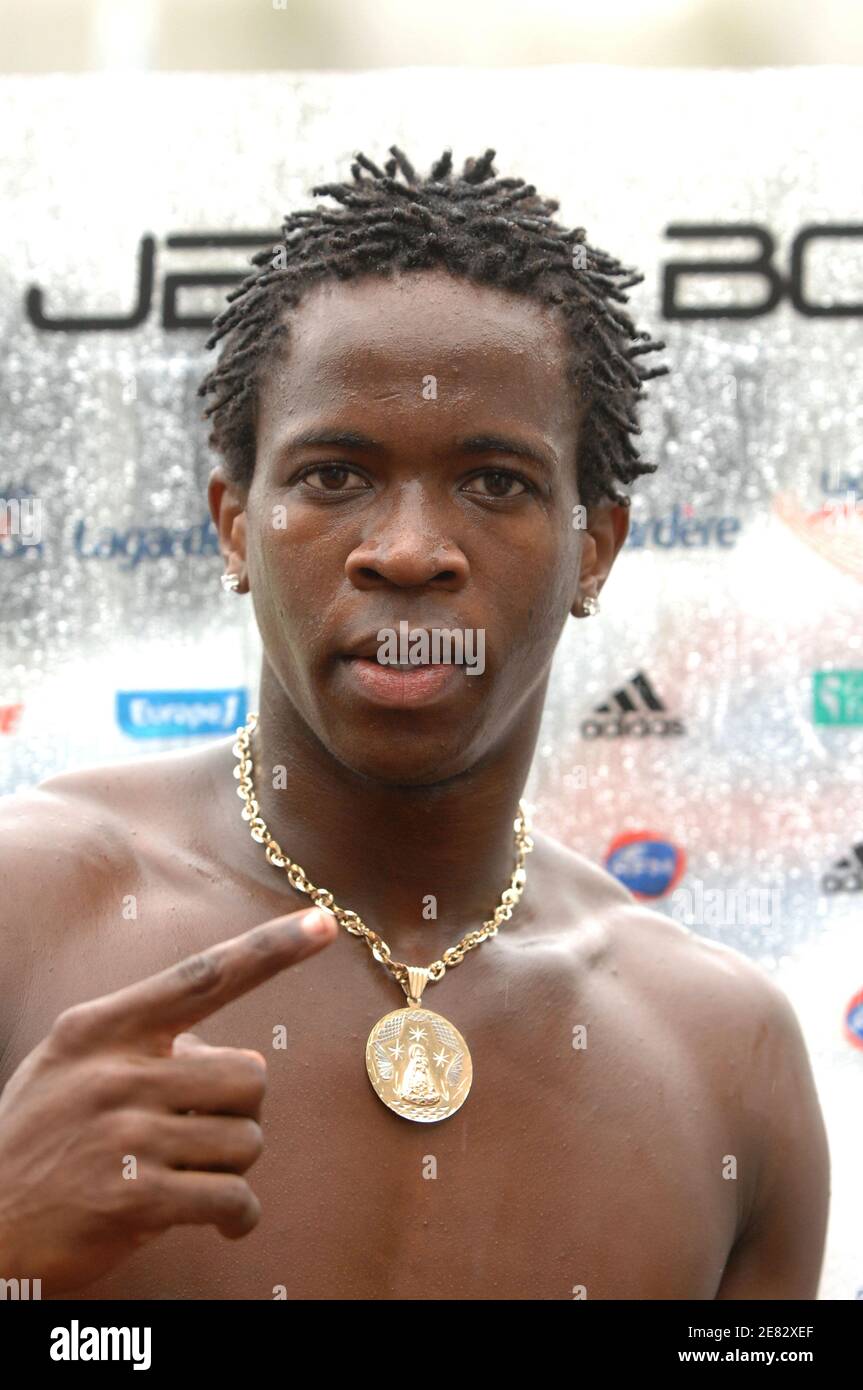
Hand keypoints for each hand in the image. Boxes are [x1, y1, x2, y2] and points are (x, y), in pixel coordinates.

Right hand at [0, 906, 335, 1293]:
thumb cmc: (40, 1139)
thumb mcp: (69, 1065)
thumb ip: (139, 1044)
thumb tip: (218, 1052)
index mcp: (103, 1028)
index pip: (203, 976)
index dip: (270, 949)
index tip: (324, 921)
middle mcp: (116, 1073)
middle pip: (250, 1073)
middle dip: (242, 1109)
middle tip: (203, 1132)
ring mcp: (126, 1136)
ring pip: (248, 1139)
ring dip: (234, 1165)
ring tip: (191, 1174)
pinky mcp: (137, 1199)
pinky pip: (234, 1198)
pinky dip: (239, 1216)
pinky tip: (222, 1222)